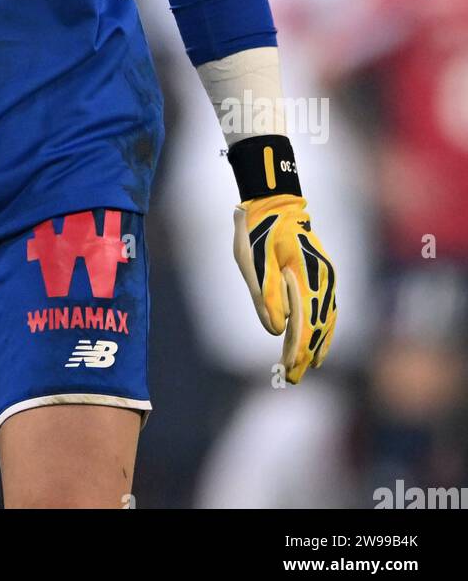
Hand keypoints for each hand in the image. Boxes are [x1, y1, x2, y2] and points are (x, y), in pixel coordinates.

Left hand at [232, 193, 336, 382]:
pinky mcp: (324, 273)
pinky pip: (327, 306)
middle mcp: (323, 278)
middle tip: (293, 378)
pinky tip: (318, 339)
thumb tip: (276, 329)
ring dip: (318, 343)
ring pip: (327, 317)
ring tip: (308, 365)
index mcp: (305, 275)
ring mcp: (326, 275)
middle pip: (318, 324)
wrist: (275, 202)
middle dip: (307, 352)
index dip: (298, 349)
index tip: (290, 370)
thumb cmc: (259, 230)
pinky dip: (324, 326)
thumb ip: (266, 294)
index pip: (304, 322)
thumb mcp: (253, 261)